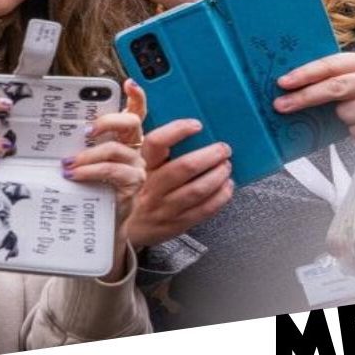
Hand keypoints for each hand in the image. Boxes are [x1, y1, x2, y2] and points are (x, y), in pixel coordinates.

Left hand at [64, 79, 147, 279]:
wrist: (100, 226)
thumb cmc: (89, 191)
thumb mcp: (82, 163)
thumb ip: (78, 146)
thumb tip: (54, 131)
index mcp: (125, 140)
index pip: (137, 112)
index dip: (136, 96)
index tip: (128, 83)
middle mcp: (135, 150)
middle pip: (132, 123)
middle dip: (107, 121)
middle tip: (86, 130)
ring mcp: (136, 168)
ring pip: (116, 149)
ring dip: (88, 155)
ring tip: (69, 164)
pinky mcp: (132, 185)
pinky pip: (113, 171)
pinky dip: (91, 171)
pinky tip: (76, 175)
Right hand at [124, 118, 233, 246]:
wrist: (128, 230)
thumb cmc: (138, 191)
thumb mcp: (137, 166)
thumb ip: (156, 147)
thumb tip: (186, 124)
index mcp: (142, 167)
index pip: (156, 143)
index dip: (177, 130)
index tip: (196, 125)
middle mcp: (152, 187)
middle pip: (184, 167)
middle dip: (210, 155)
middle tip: (223, 148)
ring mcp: (165, 207)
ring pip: (197, 189)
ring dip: (218, 175)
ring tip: (226, 166)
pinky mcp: (177, 223)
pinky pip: (204, 210)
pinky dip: (220, 196)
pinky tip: (226, 187)